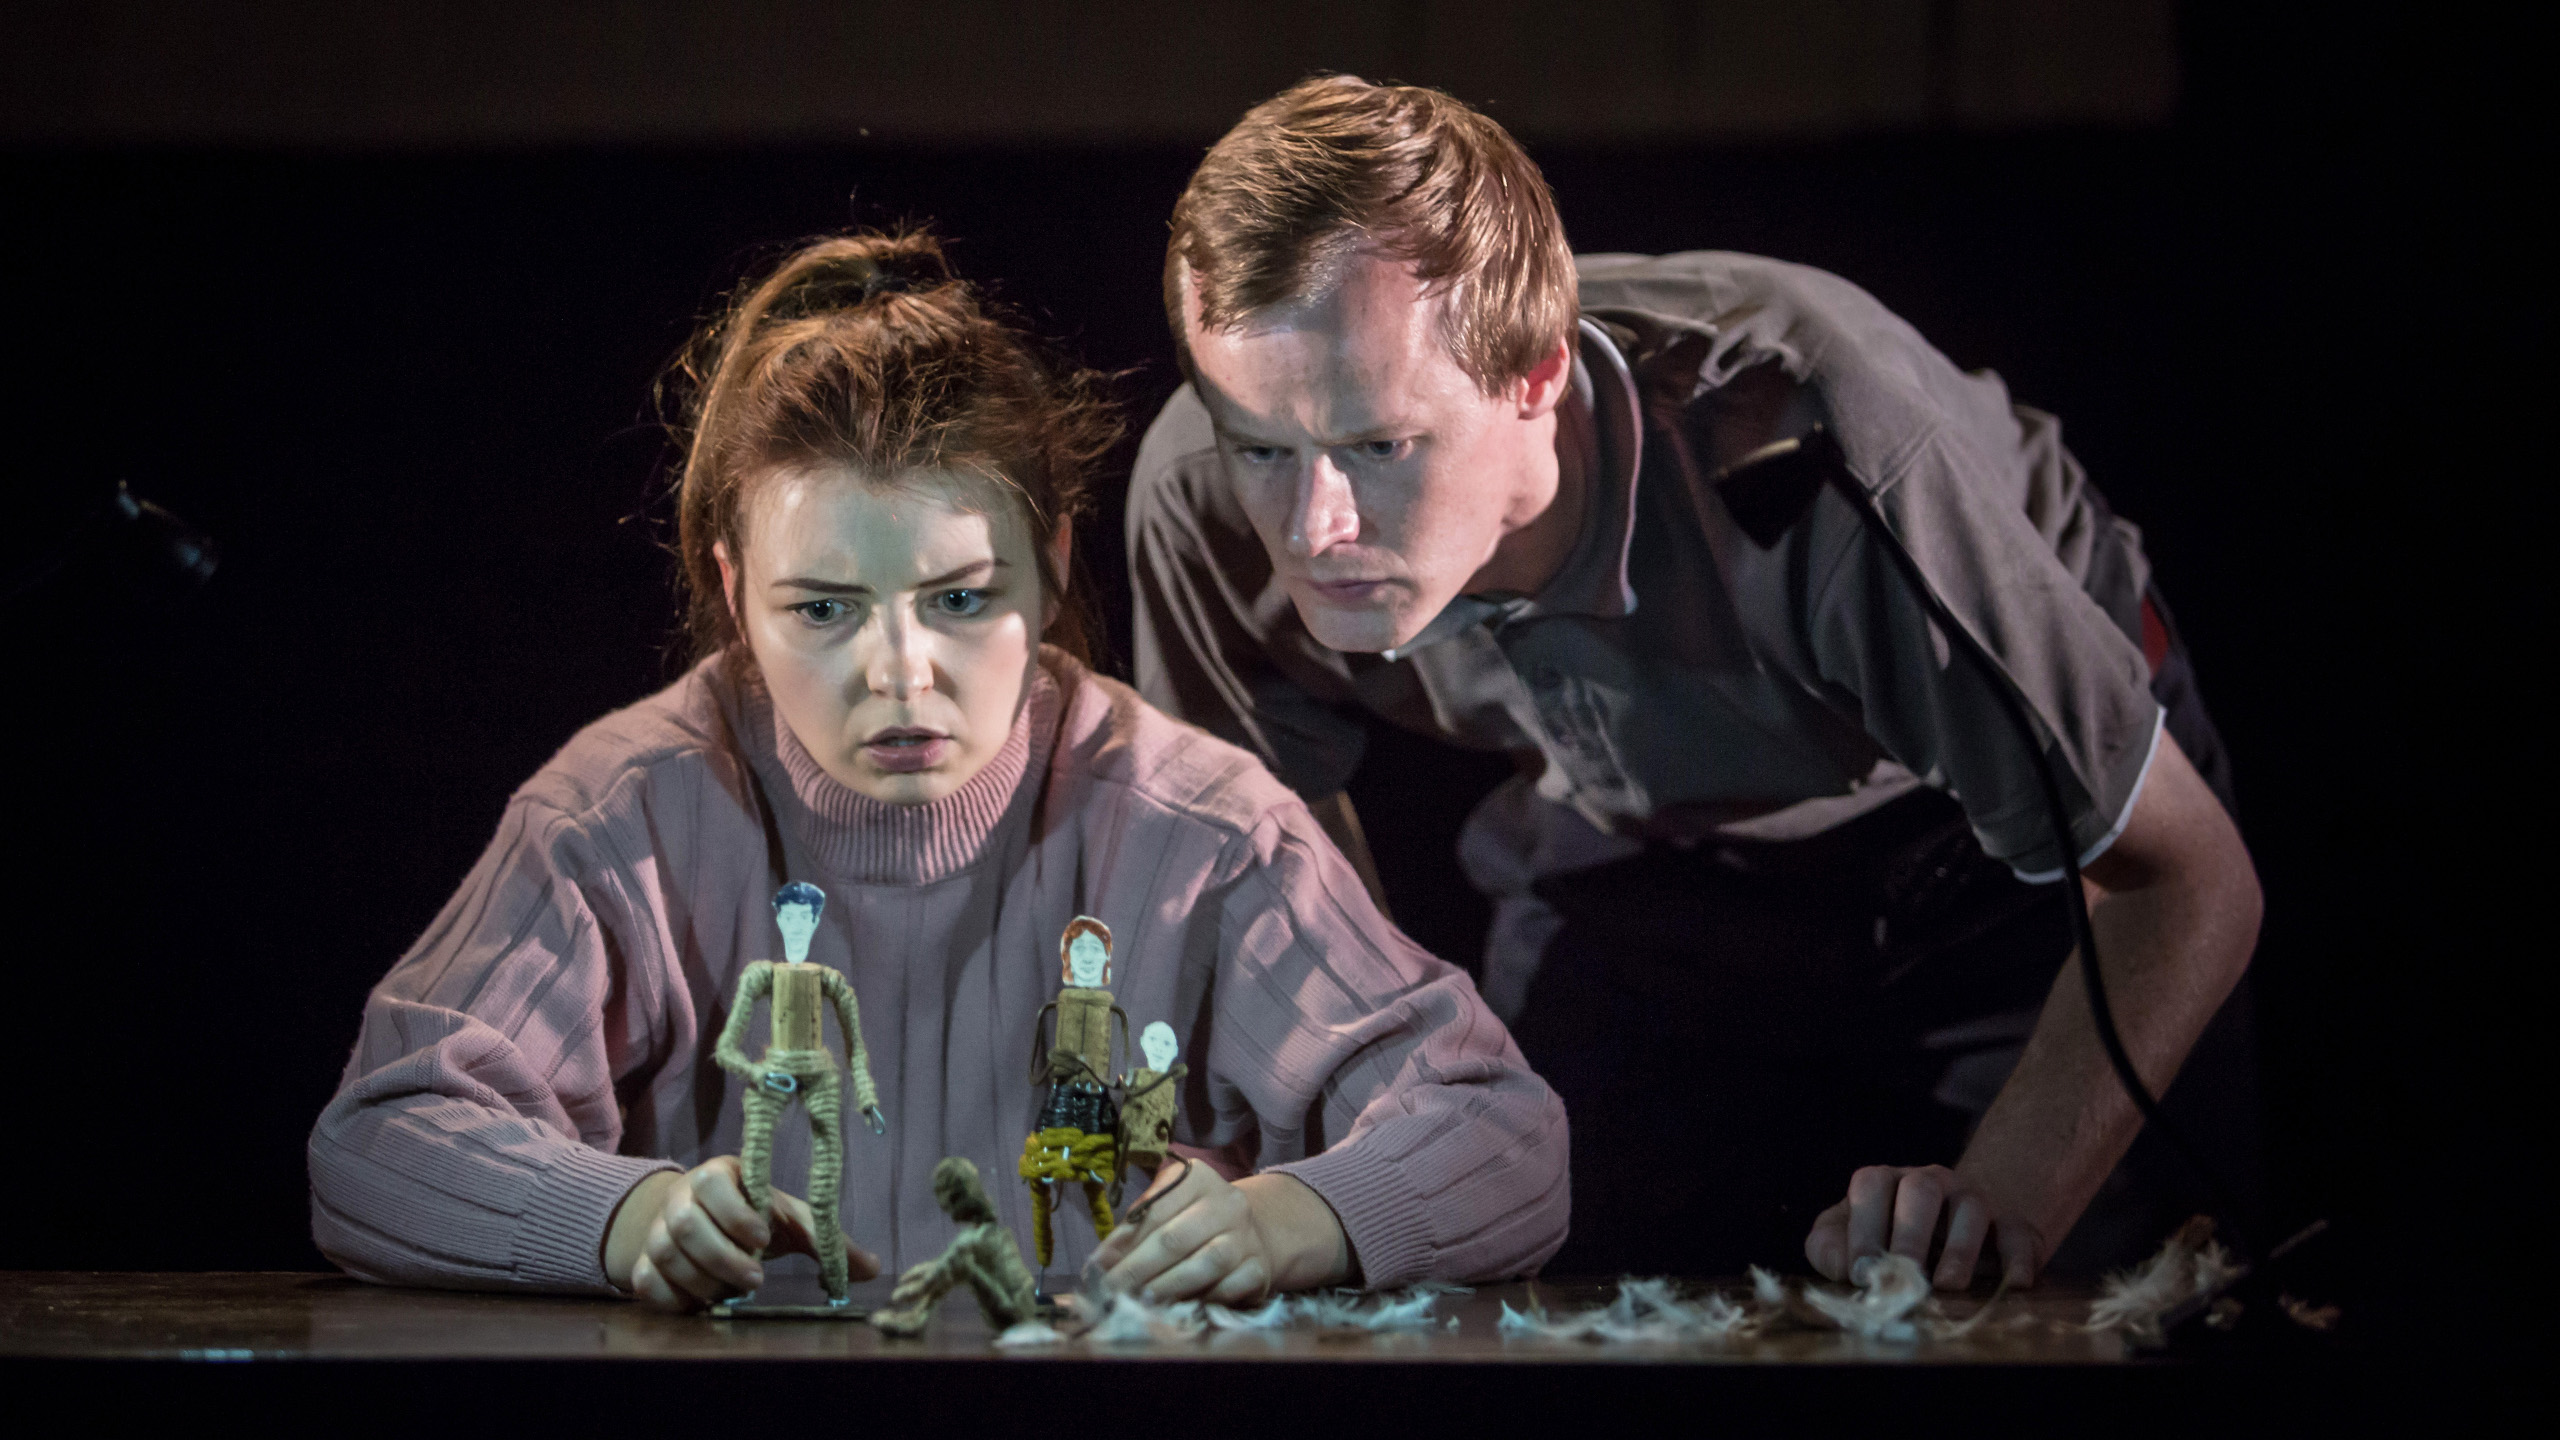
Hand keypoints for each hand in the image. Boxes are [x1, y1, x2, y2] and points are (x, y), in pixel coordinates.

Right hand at [607, 1156, 878, 1310]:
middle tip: (756, 1279)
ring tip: (731, 1292)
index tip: (764, 1238)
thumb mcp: (790, 1220)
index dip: (736, 1212)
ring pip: (665, 1255)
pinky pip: (645, 1282)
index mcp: (717, 1175)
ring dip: (702, 1281)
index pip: (713, 1183)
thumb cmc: (753, 1217)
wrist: (696, 1220)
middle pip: (686, 1225)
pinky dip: (671, 1298)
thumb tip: (873, 1269)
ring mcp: (655, 1231)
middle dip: (723, 1257)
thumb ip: (826, 1240)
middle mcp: (679, 1198)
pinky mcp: (641, 1263)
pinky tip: (699, 1303)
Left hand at [1091, 1162, 1350, 1303]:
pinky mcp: (1260, 1267)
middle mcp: (1226, 1202)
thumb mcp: (1166, 1211)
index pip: (1155, 1210)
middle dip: (1138, 1269)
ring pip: (1206, 1262)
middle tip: (1113, 1292)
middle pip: (1175, 1238)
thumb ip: (1135, 1230)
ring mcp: (1246, 1235)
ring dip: (1169, 1286)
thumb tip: (1102, 1263)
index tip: (1098, 1267)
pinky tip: (1184, 1306)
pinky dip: (1206, 1298)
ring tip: (1143, 1301)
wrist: (1250, 1234)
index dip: (1123, 1242)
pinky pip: (1231, 1286)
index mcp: (1197, 1178)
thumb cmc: (1194, 1222)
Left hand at [1804, 1163, 2043, 1290]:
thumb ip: (1830, 1249)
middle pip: (1921, 1190)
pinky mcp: (2012, 1225)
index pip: (1871, 1184)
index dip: (1862, 1226)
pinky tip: (2011, 1283)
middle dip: (1909, 1234)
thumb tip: (1843, 1266)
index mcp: (1887, 1182)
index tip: (1859, 1272)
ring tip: (1948, 1285)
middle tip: (1902, 1277)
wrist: (1957, 1232)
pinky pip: (2017, 1233)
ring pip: (1971, 1208)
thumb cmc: (1888, 1240)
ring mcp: (1974, 1199)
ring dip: (1960, 1248)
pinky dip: (2016, 1259)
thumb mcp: (1849, 1240)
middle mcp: (1931, 1182)